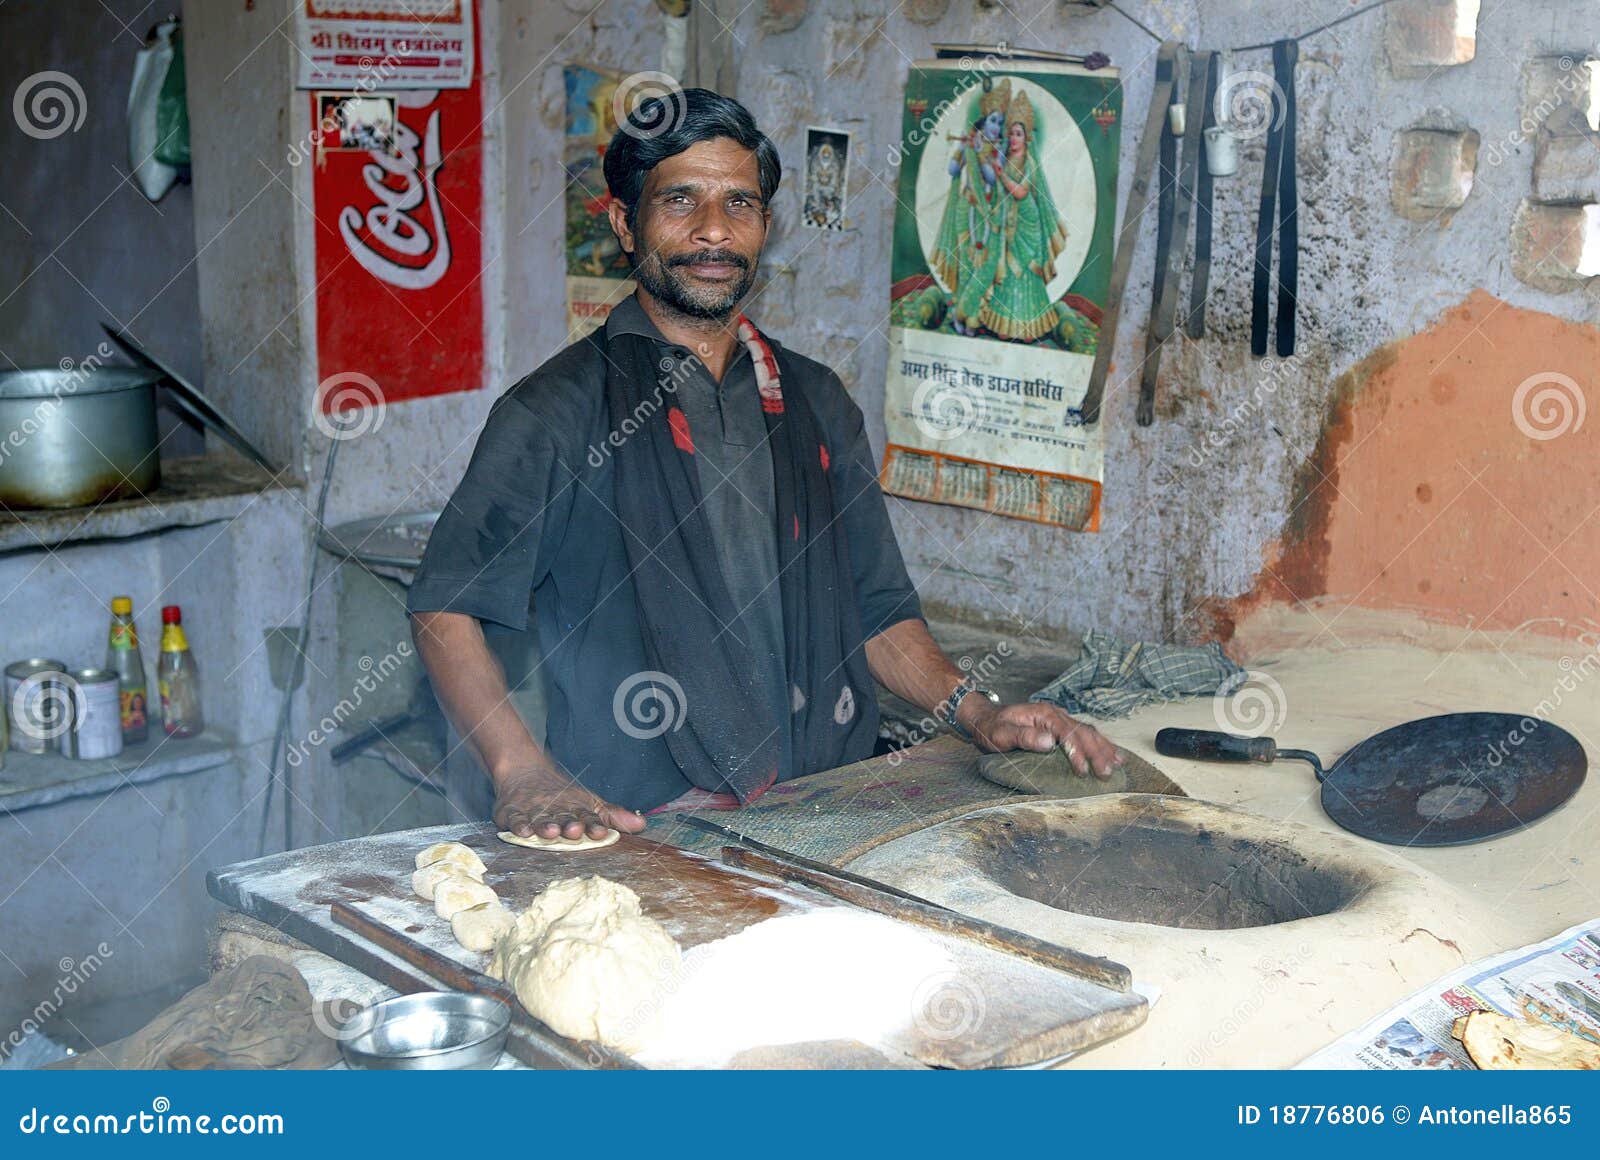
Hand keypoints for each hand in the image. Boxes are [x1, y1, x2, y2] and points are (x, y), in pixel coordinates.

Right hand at [492, 764, 646, 840]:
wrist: (524, 770)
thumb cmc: (562, 795)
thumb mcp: (589, 803)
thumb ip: (612, 817)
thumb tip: (643, 825)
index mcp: (576, 808)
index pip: (588, 817)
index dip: (595, 824)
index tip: (601, 832)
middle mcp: (556, 809)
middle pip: (563, 818)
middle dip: (569, 825)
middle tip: (575, 830)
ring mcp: (534, 810)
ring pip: (540, 819)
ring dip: (545, 825)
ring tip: (551, 832)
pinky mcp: (512, 812)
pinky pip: (514, 819)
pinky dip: (518, 824)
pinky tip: (522, 831)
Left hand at [960, 700, 1124, 779]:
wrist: (986, 717)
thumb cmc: (992, 728)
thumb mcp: (1001, 734)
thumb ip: (1023, 737)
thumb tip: (1049, 742)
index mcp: (1043, 714)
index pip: (1066, 732)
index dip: (1076, 751)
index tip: (1082, 770)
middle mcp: (1055, 714)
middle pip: (1082, 732)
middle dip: (1097, 752)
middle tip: (1106, 773)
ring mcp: (1060, 718)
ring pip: (1088, 732)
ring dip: (1103, 748)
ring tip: (1118, 764)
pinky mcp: (1061, 726)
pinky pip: (1085, 733)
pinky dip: (1100, 744)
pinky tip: (1112, 753)